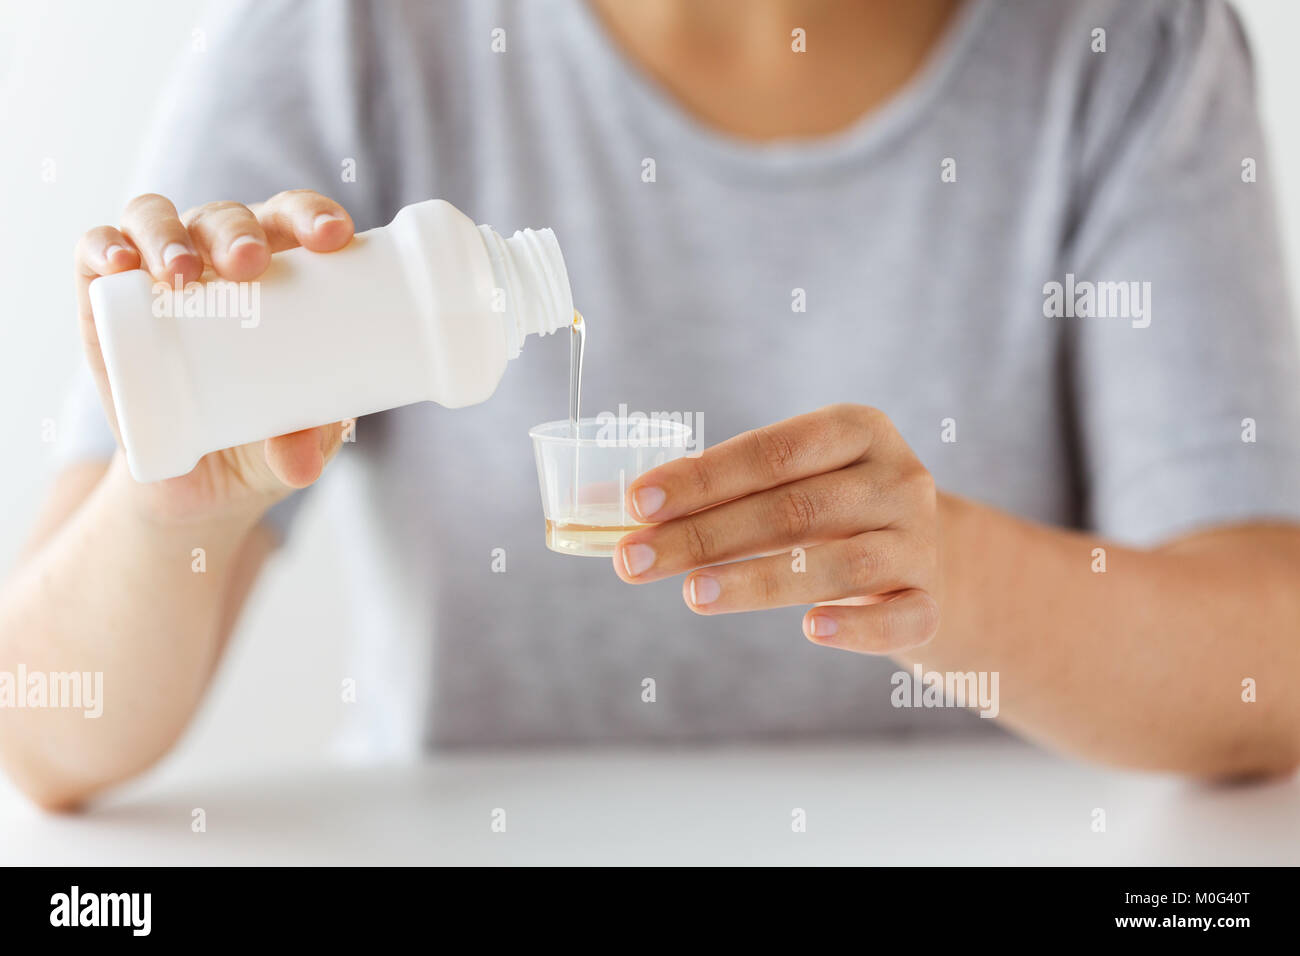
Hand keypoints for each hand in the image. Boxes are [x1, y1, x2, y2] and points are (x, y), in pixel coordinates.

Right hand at [73, 189, 355, 522]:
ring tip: (180, 272)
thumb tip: (302, 464)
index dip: (311, 214)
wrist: (202, 482)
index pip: (294, 220)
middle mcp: (216, 256)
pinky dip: (102, 247)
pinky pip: (95, 255)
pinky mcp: (106, 302)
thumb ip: (307, 442)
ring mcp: (159, 272)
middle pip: (226, 218)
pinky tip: (117, 261)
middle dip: (236, 231)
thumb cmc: (270, 433)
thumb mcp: (300, 440)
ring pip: (158, 222)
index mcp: (280, 267)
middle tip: (249, 264)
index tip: (334, 235)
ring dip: (167, 235)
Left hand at [613, 404, 941, 652]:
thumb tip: (615, 510)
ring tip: (692, 595)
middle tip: (633, 561)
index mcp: (858, 430)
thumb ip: (722, 489)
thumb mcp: (791, 480)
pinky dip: (856, 626)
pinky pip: (898, 618)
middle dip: (703, 536)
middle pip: (793, 509)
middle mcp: (897, 479)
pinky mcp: (930, 601)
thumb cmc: (831, 509)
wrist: (931, 555)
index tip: (637, 504)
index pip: (772, 452)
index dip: (702, 478)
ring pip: (838, 563)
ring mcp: (919, 542)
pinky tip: (811, 630)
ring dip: (758, 581)